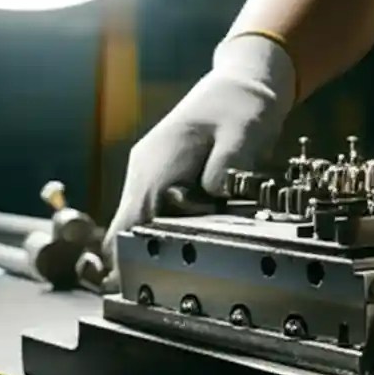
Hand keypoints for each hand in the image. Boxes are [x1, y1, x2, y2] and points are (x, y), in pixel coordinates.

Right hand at [102, 34, 295, 277]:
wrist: (240, 84)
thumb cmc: (243, 107)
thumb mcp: (245, 134)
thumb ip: (227, 169)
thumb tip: (210, 197)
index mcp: (158, 163)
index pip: (131, 222)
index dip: (128, 259)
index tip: (132, 289)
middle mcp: (144, 172)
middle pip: (127, 230)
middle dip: (141, 260)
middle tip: (162, 290)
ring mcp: (148, 176)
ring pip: (138, 225)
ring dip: (158, 246)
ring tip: (184, 267)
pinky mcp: (159, 181)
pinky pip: (154, 216)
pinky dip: (166, 233)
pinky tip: (191, 242)